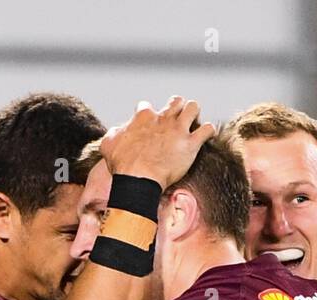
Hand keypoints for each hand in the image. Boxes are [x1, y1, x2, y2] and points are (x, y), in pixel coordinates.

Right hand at [100, 95, 216, 188]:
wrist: (138, 180)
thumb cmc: (122, 165)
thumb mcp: (108, 145)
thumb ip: (114, 134)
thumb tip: (117, 132)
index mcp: (143, 117)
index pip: (146, 106)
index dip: (146, 113)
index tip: (147, 123)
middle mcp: (163, 119)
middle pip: (175, 101)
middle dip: (176, 107)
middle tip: (174, 118)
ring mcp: (178, 130)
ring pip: (193, 107)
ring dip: (193, 113)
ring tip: (191, 122)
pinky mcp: (190, 144)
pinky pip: (207, 130)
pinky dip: (207, 131)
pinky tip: (205, 135)